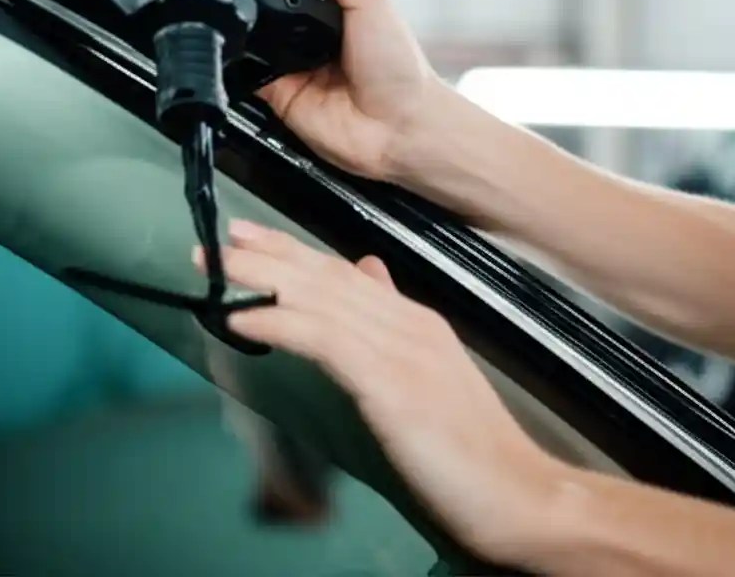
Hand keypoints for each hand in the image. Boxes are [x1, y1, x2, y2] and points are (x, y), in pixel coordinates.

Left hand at [194, 219, 568, 562]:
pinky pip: (325, 341)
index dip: (297, 255)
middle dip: (272, 253)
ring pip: (323, 300)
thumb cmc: (473, 452)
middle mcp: (412, 327)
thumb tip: (371, 278)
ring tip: (216, 267)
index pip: (347, 277)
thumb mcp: (430, 381)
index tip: (253, 240)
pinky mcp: (393, 384)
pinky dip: (281, 322)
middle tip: (221, 238)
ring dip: (264, 279)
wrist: (519, 494)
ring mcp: (404, 352)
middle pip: (330, 278)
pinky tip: (244, 316)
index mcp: (419, 326)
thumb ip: (397, 331)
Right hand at [260, 0, 452, 181]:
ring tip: (253, 26)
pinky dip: (241, 67)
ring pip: (253, 43)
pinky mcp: (280, 98)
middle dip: (260, 5)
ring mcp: (294, 69)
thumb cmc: (400, 68)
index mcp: (334, 15)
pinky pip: (248, 78)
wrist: (400, 126)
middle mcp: (312, 41)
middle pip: (268, 14)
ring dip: (250, 35)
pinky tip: (246, 55)